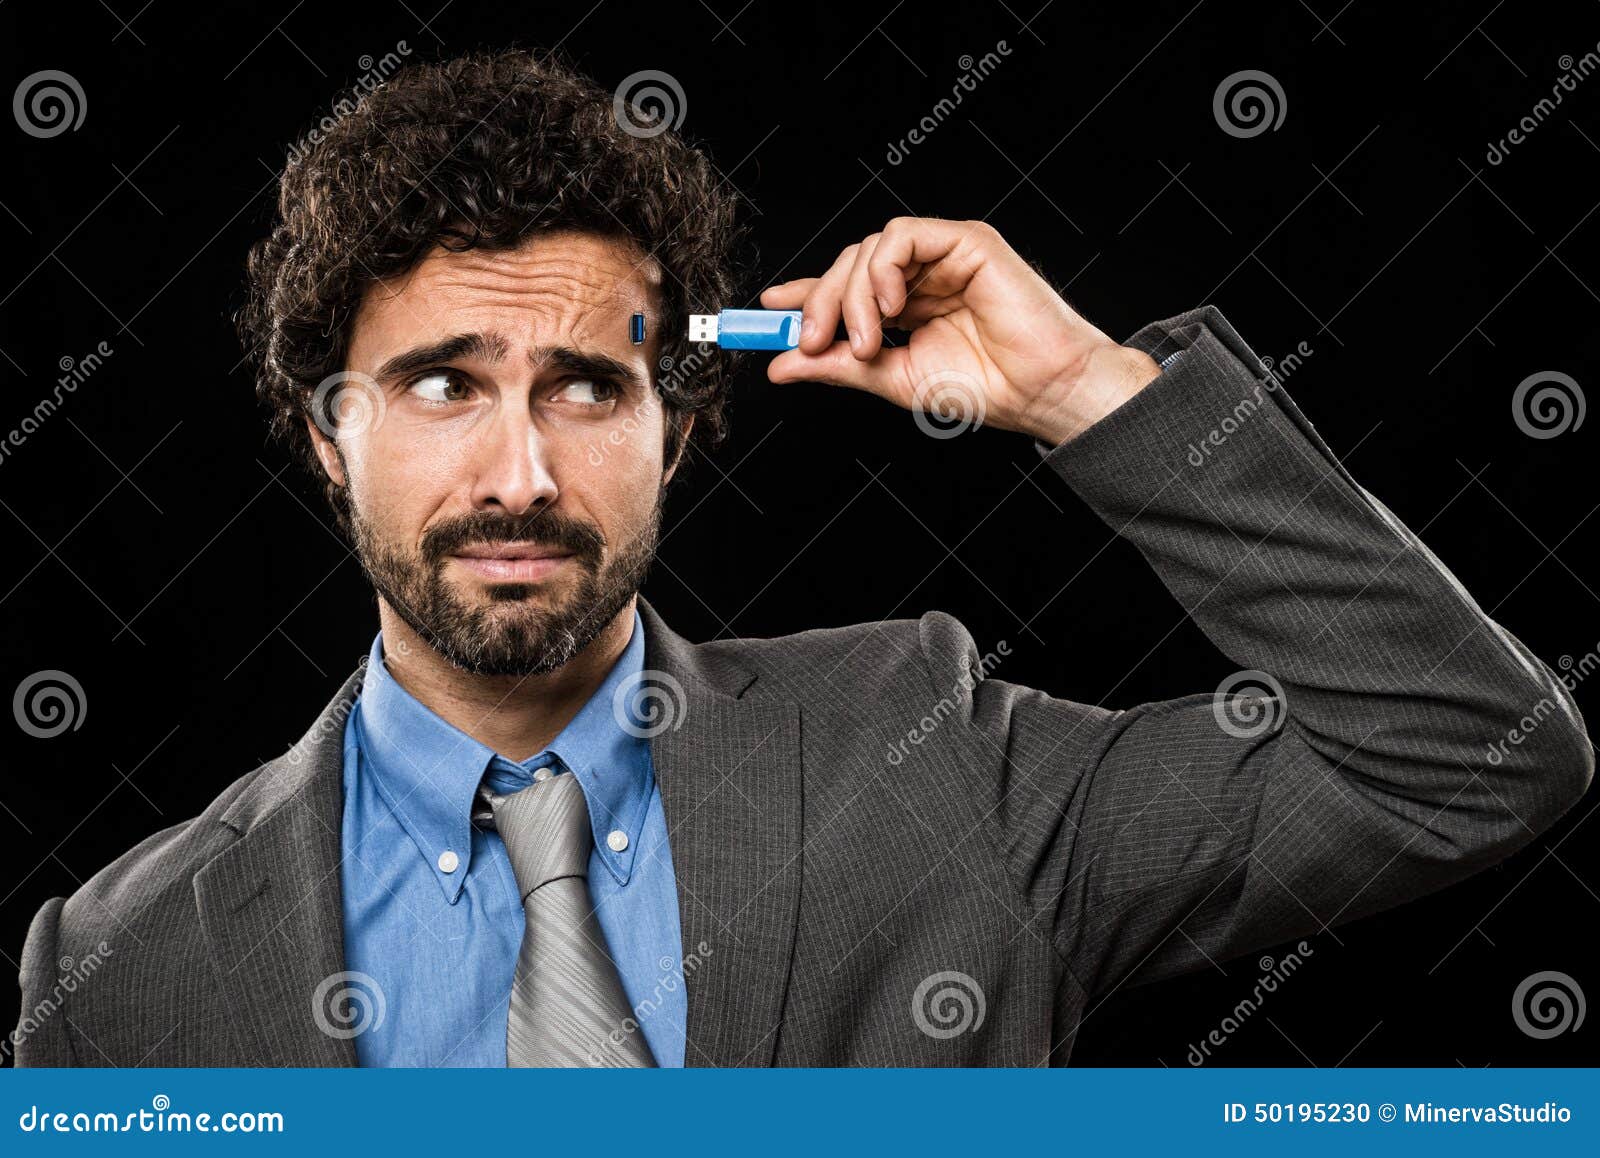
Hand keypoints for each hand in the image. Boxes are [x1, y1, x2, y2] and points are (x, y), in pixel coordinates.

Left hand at [759, 217, 1161, 444]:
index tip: (769, 311)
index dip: (804, 295)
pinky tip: (891, 306)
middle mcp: (921, 277)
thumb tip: (781, 365)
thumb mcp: (895, 380)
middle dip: (820, 302)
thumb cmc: (987, 387)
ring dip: (852, 294)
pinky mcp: (964, 241)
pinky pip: (903, 235)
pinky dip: (883, 268)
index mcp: (907, 307)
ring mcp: (942, 255)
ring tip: (869, 339)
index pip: (844, 289)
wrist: (1041, 392)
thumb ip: (840, 367)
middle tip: (813, 342)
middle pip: (848, 266)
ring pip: (869, 249)